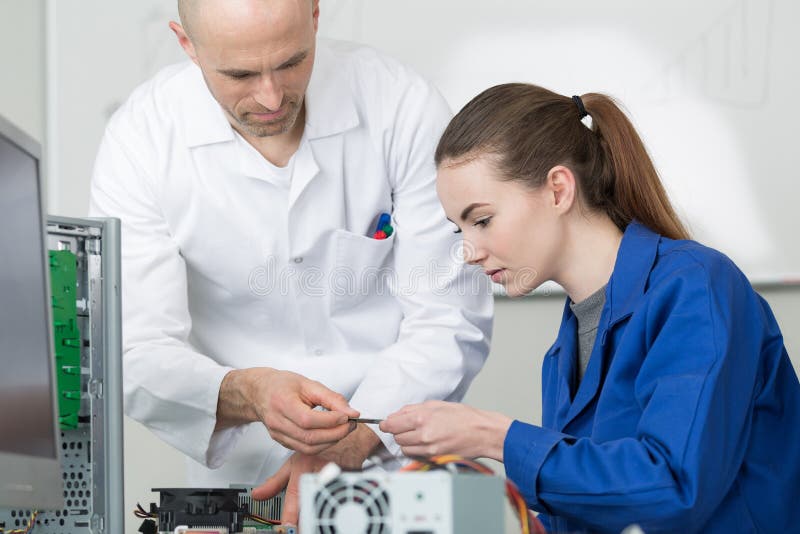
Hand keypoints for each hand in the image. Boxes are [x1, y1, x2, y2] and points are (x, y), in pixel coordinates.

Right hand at [216, 367, 358, 454]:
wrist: (260, 392)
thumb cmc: (282, 385)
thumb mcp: (309, 384)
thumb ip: (332, 398)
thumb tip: (352, 412)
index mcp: (282, 403)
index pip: (308, 420)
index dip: (331, 421)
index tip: (348, 416)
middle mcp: (277, 422)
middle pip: (309, 437)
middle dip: (336, 434)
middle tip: (350, 424)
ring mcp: (278, 434)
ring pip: (308, 448)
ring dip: (330, 441)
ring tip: (343, 429)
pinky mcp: (282, 442)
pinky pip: (304, 449)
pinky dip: (321, 445)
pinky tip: (330, 434)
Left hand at [251, 424, 382, 524]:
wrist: (349, 435)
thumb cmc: (322, 448)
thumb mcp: (295, 462)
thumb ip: (275, 481)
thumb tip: (258, 495)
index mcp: (303, 466)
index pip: (295, 492)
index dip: (291, 511)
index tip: (288, 524)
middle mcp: (319, 469)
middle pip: (313, 499)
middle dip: (308, 516)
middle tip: (303, 528)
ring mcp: (337, 472)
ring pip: (331, 497)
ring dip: (325, 510)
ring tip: (320, 523)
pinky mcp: (353, 476)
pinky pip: (347, 493)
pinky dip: (342, 502)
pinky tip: (339, 509)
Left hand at [379, 400, 512, 460]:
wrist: (482, 433)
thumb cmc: (463, 417)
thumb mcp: (436, 405)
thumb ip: (412, 410)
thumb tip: (395, 415)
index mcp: (422, 418)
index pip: (391, 425)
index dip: (386, 424)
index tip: (385, 424)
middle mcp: (423, 435)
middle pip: (396, 437)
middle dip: (399, 432)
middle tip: (408, 427)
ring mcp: (428, 449)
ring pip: (404, 448)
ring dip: (407, 442)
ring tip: (419, 434)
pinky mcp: (433, 458)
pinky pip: (415, 455)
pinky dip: (416, 450)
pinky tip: (425, 442)